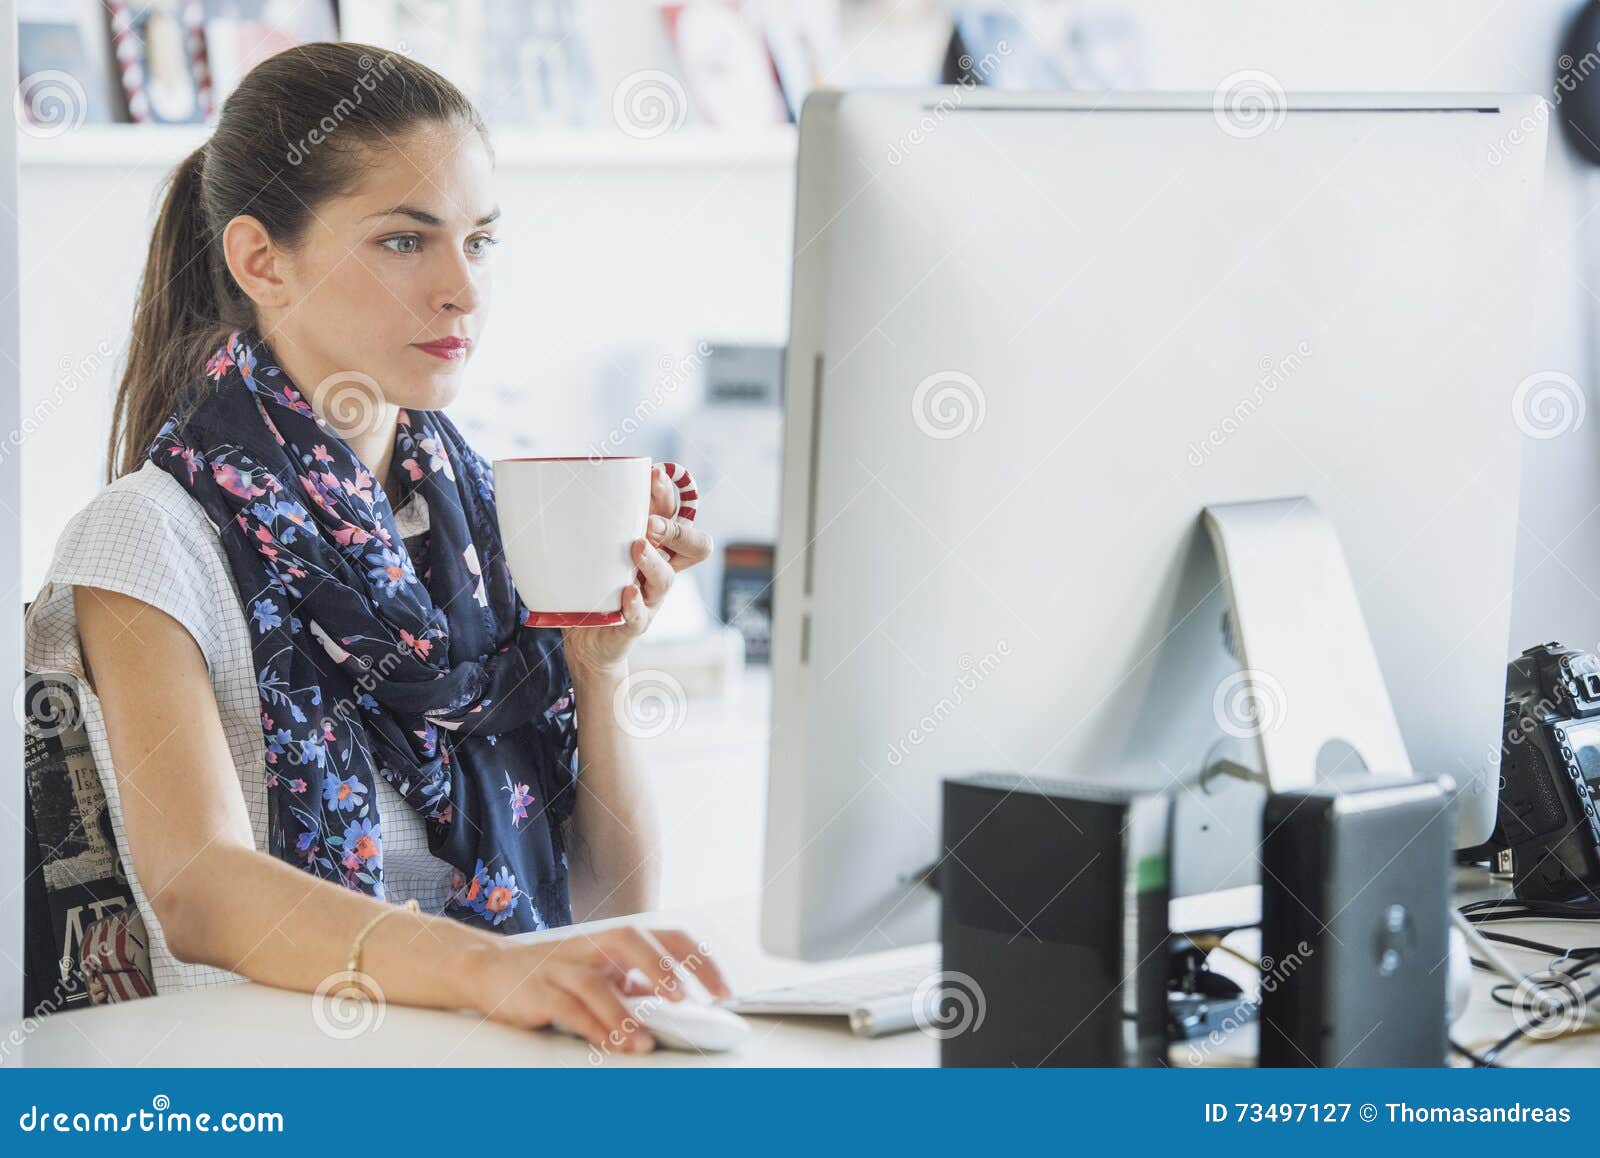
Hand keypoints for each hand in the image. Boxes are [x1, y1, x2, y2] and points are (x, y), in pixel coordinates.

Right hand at [467, 926, 731, 1053]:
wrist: (491, 968)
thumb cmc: (558, 973)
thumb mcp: (603, 971)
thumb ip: (636, 981)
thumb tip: (680, 1000)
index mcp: (614, 939)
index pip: (666, 936)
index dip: (697, 959)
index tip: (723, 990)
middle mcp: (591, 946)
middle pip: (631, 941)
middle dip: (664, 968)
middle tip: (688, 1000)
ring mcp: (563, 966)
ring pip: (596, 982)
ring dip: (623, 1013)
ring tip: (644, 1042)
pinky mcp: (539, 991)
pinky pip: (568, 1009)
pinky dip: (592, 1027)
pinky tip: (611, 1045)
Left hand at [560, 464, 714, 679]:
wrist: (586, 637)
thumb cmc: (594, 584)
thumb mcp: (597, 548)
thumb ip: (594, 520)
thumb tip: (564, 478)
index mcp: (656, 545)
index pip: (677, 513)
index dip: (670, 494)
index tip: (654, 474)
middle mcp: (660, 569)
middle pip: (696, 546)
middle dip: (677, 530)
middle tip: (651, 522)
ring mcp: (651, 598)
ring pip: (667, 578)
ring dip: (653, 561)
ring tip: (637, 548)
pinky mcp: (635, 624)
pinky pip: (640, 615)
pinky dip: (634, 604)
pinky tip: (626, 593)